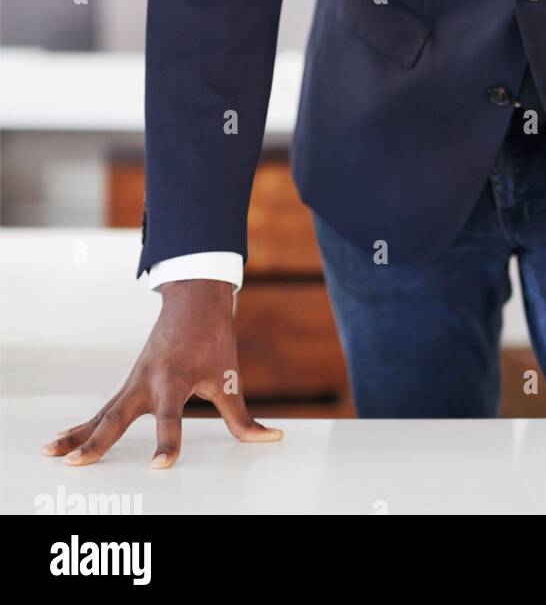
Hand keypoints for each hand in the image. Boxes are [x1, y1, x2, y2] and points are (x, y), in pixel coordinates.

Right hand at [41, 279, 282, 468]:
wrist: (193, 303)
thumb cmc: (213, 341)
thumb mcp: (230, 377)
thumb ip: (243, 417)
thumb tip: (272, 438)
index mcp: (176, 378)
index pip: (171, 416)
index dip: (167, 441)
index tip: (161, 464)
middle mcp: (148, 381)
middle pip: (120, 415)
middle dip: (98, 441)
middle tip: (78, 464)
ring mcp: (133, 383)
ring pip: (101, 413)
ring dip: (76, 434)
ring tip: (51, 455)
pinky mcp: (128, 386)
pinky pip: (101, 410)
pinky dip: (81, 426)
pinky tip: (60, 442)